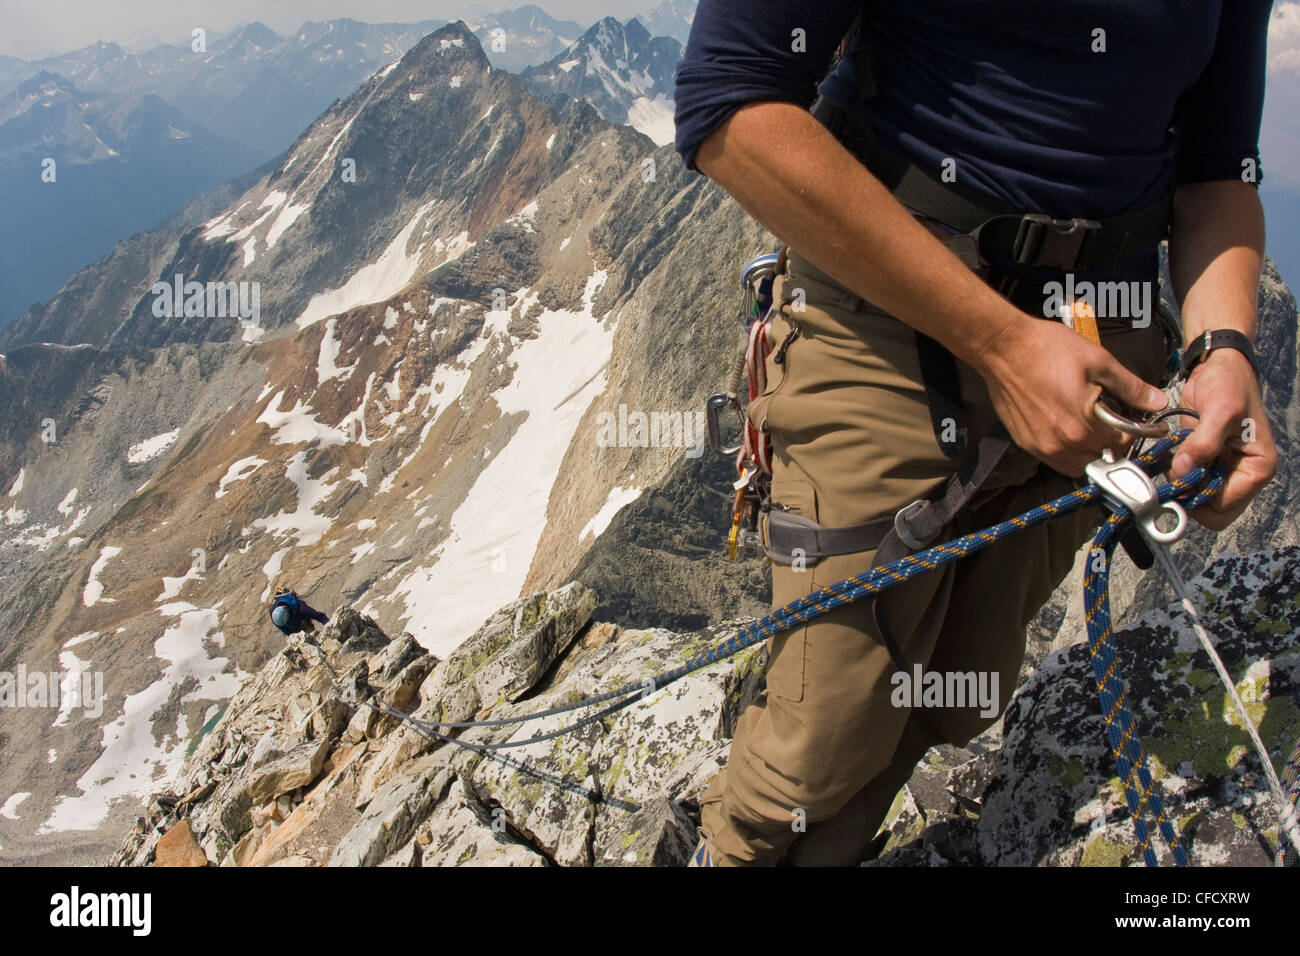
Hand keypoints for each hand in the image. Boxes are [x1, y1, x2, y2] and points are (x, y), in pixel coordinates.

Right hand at [977, 317, 1167, 476]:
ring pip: (1077, 467)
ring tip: (1091, 429)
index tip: (1132, 419)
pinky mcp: (1025, 443)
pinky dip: (1068, 452)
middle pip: (1100, 460)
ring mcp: (1040, 447)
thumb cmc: (1048, 349)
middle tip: (1113, 422)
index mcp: (1082, 427)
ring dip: (1090, 453)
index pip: (1121, 444)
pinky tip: (1069, 429)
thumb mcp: (1098, 361)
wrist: (1002, 348)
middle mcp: (1060, 445)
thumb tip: (1157, 402)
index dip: (1132, 431)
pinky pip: (1055, 460)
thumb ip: (1130, 387)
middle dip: (1112, 444)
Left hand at [1171, 348, 1275, 529]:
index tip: (1176, 479)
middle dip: (1188, 497)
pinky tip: (1171, 458)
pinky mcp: (1208, 462)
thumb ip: (1203, 443)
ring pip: (1198, 499)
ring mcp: (1225, 470)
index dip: (1196, 499)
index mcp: (1257, 469)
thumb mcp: (1220, 411)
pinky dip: (1178, 475)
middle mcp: (1244, 475)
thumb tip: (1183, 471)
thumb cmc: (1228, 385)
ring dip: (1181, 486)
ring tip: (1171, 462)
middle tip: (1171, 473)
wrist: (1218, 366)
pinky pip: (1191, 482)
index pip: (1222, 508)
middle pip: (1211, 511)